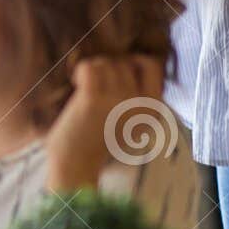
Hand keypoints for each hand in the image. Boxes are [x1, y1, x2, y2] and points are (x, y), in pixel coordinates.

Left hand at [43, 54, 165, 192]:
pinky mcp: (94, 99)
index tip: (118, 73)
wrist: (76, 166)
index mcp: (152, 109)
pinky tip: (77, 85)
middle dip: (107, 68)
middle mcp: (140, 104)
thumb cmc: (98, 142)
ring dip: (93, 71)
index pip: (152, 66)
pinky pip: (90, 67)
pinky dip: (81, 71)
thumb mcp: (130, 120)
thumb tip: (128, 62)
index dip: (134, 61)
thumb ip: (136, 96)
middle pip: (124, 62)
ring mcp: (118, 100)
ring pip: (107, 63)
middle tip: (95, 87)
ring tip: (85, 89)